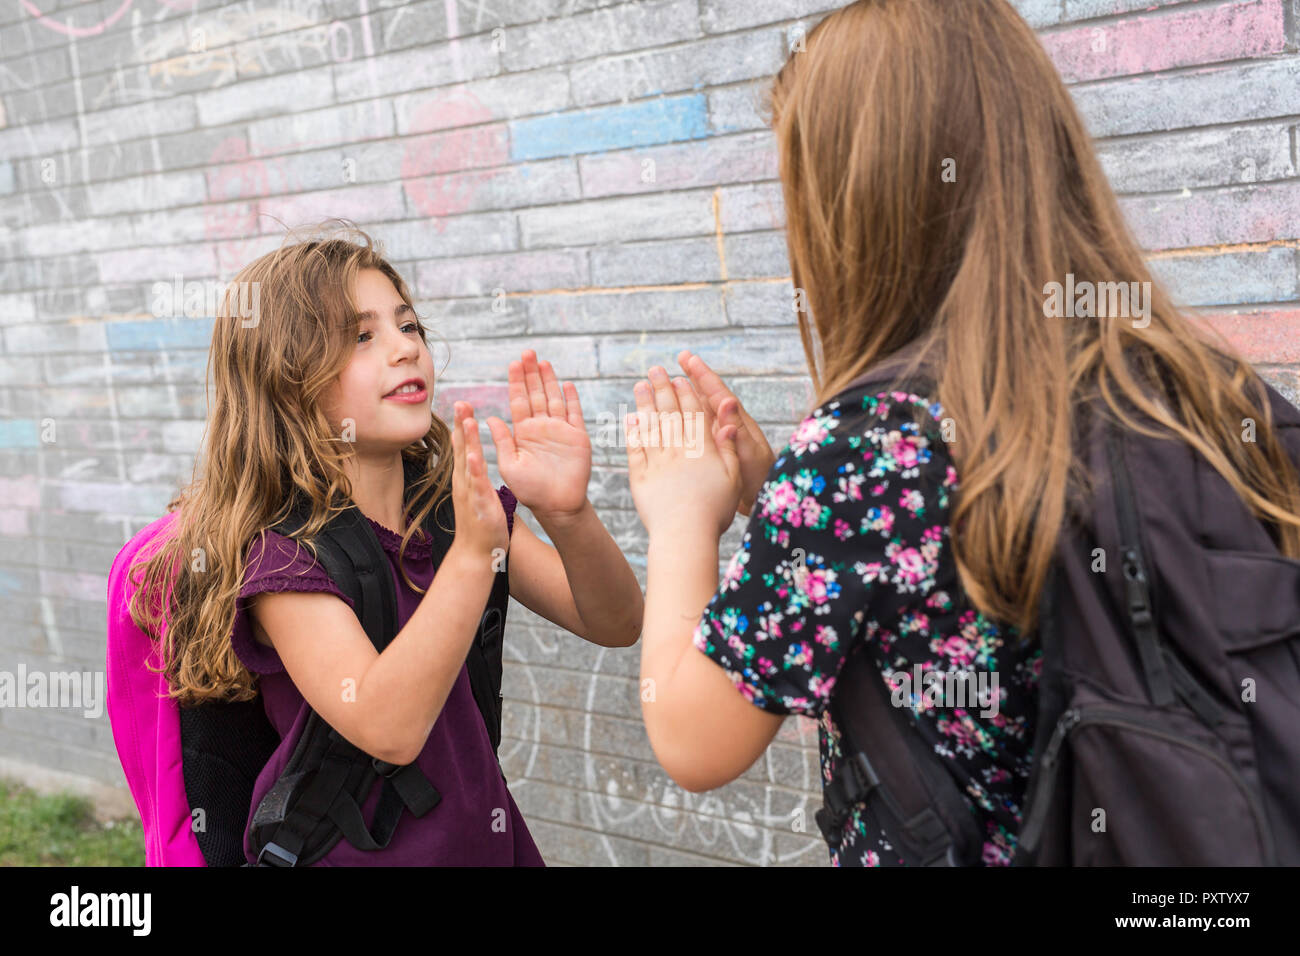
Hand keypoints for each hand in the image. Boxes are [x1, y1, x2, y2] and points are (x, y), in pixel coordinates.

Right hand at [450, 401, 509, 559]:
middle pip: (462, 449)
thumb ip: (476, 474)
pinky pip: (477, 485)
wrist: (476, 554)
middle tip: (461, 401)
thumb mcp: (478, 493)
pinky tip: (474, 456)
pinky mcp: (479, 505)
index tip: (463, 405)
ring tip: (466, 420)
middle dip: (461, 425)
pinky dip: (475, 469)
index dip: (462, 426)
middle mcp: (464, 482)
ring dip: (466, 440)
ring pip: (467, 462)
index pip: (463, 448)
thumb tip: (475, 456)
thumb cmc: (480, 524)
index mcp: (466, 478)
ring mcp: (469, 493)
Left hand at [486, 350, 591, 523]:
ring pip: (554, 398)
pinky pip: (575, 413)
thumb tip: (490, 418)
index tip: (514, 363)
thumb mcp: (509, 465)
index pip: (518, 400)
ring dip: (550, 380)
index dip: (516, 381)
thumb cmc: (531, 490)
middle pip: (536, 393)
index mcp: (523, 432)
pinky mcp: (577, 437)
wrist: (557, 505)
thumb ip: (501, 441)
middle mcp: (541, 427)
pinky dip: (571, 398)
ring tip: (544, 362)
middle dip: (532, 373)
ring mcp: (559, 430)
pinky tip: (567, 384)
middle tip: (528, 352)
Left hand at [626, 366, 741, 540]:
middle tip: (655, 369)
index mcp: (702, 450)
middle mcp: (677, 451)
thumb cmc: (715, 510)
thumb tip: (730, 419)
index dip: (687, 394)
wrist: (684, 534)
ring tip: (640, 385)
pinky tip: (629, 420)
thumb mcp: (734, 478)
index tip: (680, 377)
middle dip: (662, 389)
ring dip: (644, 404)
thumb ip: (730, 447)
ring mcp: (656, 462)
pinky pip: (634, 450)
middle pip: (669, 413)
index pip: (694, 414)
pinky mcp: (639, 478)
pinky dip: (632, 433)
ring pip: (650, 426)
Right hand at [676, 350, 774, 516]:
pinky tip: (670, 422)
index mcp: (735, 423)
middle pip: (705, 397)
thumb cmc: (760, 478)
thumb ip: (737, 429)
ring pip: (698, 413)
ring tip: (667, 385)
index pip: (716, 392)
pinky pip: (695, 432)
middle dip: (691, 379)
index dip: (702, 374)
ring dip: (684, 398)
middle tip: (676, 360)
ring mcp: (720, 438)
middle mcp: (726, 427)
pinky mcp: (715, 452)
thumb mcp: (749, 453)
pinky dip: (683, 423)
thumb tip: (728, 401)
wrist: (763, 500)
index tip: (687, 357)